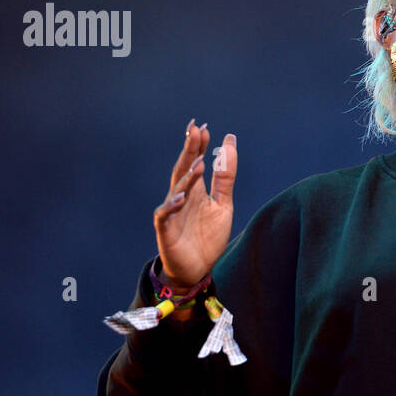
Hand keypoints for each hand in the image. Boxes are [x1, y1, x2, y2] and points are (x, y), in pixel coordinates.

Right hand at [153, 119, 236, 288]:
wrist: (198, 268)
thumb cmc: (208, 235)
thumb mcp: (223, 203)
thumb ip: (225, 176)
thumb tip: (229, 143)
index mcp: (195, 189)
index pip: (194, 161)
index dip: (198, 145)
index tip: (203, 127)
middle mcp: (181, 196)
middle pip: (183, 169)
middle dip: (189, 150)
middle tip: (195, 131)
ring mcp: (172, 212)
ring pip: (177, 189)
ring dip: (187, 176)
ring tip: (198, 163)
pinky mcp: (166, 229)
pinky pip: (166, 214)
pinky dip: (172, 205)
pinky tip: (181, 197)